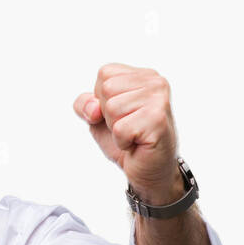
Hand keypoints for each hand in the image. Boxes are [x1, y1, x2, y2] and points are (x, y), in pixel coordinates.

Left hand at [73, 63, 180, 203]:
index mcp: (143, 75)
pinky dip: (123, 142)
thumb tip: (93, 108)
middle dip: (109, 115)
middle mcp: (155, 82)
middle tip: (128, 127)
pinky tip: (137, 144)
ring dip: (116, 129)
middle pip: (107, 89)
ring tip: (133, 135)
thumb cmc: (127, 140)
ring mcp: (159, 100)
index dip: (102, 100)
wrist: (148, 170)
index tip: (121, 115)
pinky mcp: (157, 121)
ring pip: (112, 108)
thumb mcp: (97, 118)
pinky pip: (120, 129)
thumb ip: (85, 104)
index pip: (104, 74)